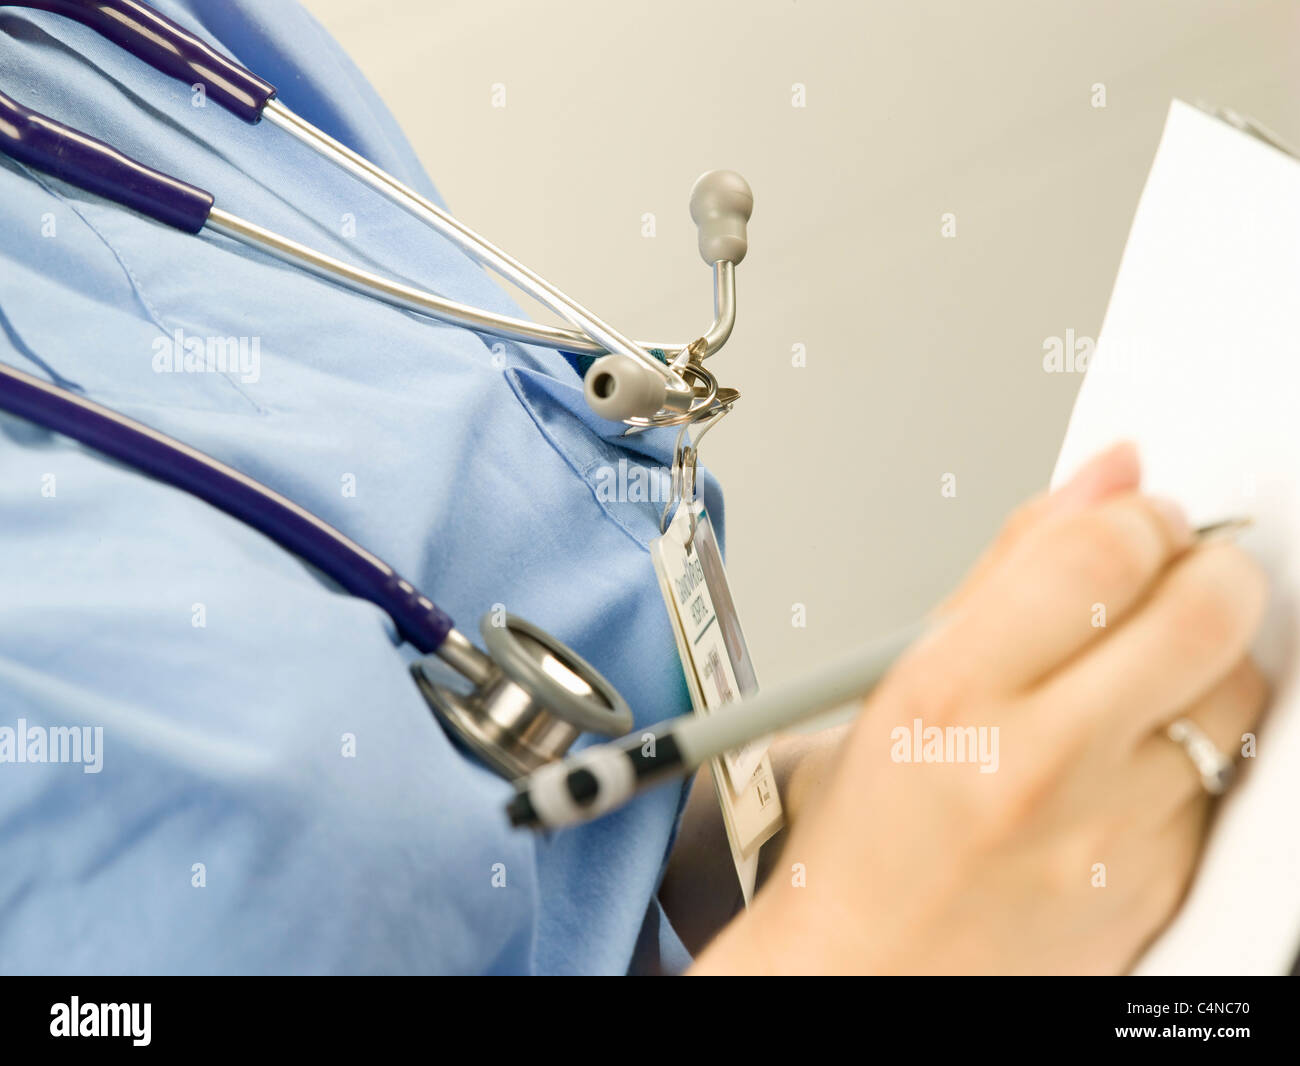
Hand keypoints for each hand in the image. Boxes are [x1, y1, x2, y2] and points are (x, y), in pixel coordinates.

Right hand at [692, 442, 1268, 973]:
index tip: (1132, 519)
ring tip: (1139, 675)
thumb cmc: (864, 845)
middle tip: (1173, 572)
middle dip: (1206, 566)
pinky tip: (1129, 756)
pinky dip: (1196, 744)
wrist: (874, 979)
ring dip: (1207, 657)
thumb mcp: (898, 682)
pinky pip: (1227, 775)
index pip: (1102, 549)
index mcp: (952, 695)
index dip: (1136, 513)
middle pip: (1206, 608)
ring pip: (1236, 691)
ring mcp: (1113, 831)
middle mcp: (1039, 762)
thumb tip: (1100, 476)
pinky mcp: (1165, 882)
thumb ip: (1010, 566)